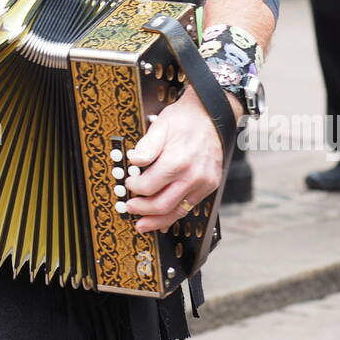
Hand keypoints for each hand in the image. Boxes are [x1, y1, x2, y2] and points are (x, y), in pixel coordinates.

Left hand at [123, 86, 237, 232]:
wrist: (211, 116)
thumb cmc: (184, 120)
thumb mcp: (160, 126)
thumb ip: (146, 146)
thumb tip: (133, 161)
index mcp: (177, 161)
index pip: (149, 186)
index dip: (134, 188)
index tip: (128, 183)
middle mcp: (193, 176)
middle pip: (162, 204)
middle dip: (142, 209)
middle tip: (129, 207)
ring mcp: (204, 183)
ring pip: (178, 212)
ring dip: (157, 221)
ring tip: (142, 224)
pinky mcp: (210, 186)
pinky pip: (190, 207)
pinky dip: (174, 215)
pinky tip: (162, 220)